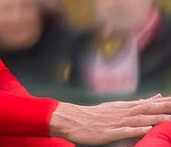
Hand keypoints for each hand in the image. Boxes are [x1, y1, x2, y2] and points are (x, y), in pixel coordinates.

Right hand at [49, 95, 170, 144]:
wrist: (69, 118)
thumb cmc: (91, 115)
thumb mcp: (114, 107)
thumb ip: (135, 104)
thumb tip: (154, 97)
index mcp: (123, 107)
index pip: (148, 103)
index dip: (163, 102)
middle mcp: (122, 112)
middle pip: (147, 109)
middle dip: (163, 107)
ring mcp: (115, 122)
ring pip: (139, 119)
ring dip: (155, 118)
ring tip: (169, 117)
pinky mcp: (108, 132)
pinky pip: (124, 131)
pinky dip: (136, 130)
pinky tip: (146, 130)